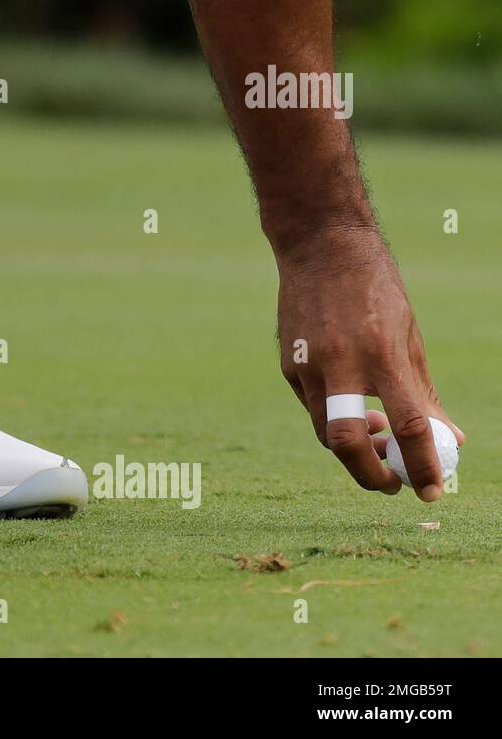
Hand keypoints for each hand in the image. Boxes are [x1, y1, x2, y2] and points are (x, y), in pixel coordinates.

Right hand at [275, 227, 463, 500]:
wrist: (320, 248)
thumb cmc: (377, 291)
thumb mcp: (410, 339)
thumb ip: (425, 393)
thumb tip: (450, 440)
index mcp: (382, 354)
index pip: (409, 425)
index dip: (423, 465)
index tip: (432, 490)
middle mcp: (340, 363)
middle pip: (348, 442)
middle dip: (370, 474)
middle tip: (392, 484)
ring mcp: (307, 365)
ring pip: (326, 430)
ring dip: (356, 446)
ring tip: (379, 436)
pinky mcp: (289, 365)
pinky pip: (313, 406)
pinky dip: (335, 414)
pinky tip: (350, 397)